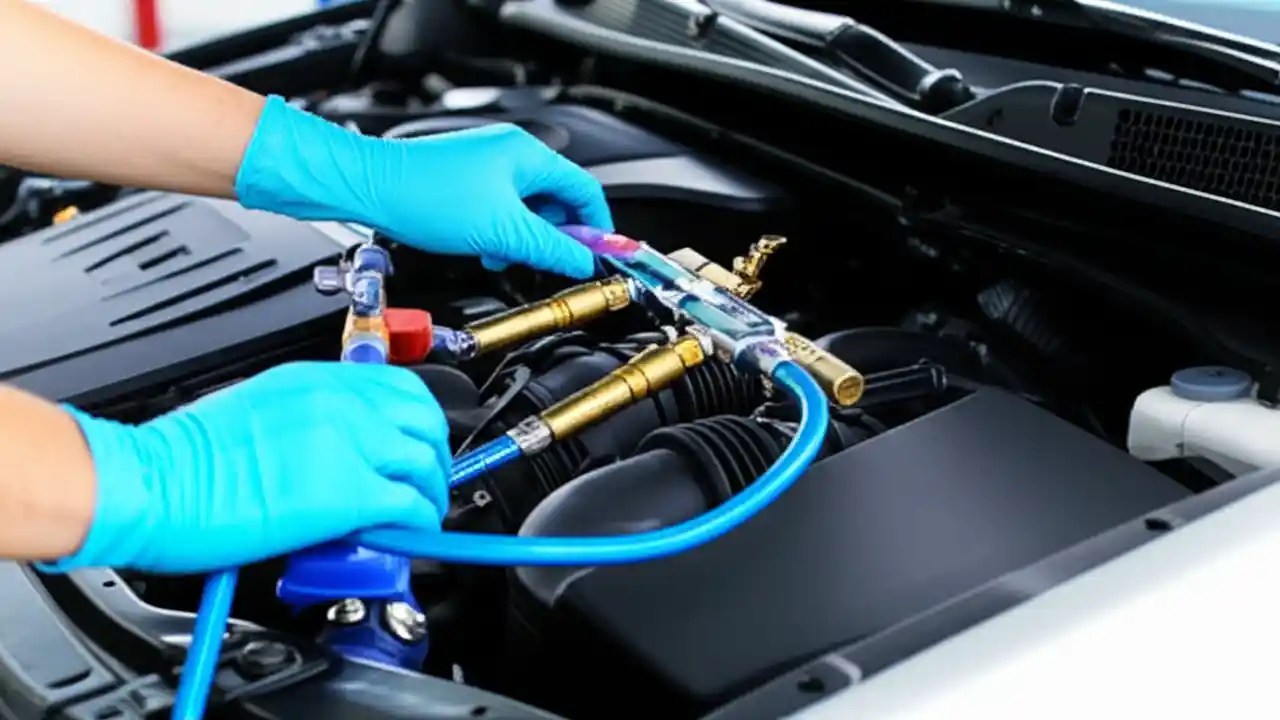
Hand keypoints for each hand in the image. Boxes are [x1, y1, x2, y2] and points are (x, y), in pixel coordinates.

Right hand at [41, 362, 449, 573]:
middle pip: (426, 421)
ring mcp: (348, 444)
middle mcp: (341, 403)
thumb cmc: (181, 457)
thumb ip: (310, 423)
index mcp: (316, 380)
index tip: (420, 444)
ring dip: (431, 494)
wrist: (152, 483)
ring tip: (420, 516)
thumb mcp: (258, 411)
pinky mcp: (348, 493)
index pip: (402, 388)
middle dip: (435, 455)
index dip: (421, 421)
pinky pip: (410, 506)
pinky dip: (419, 524)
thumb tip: (336, 451)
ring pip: (426, 464)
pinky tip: (407, 536)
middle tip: (427, 482)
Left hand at [234, 95, 610, 278]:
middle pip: (557, 200)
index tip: (600, 255)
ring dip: (525, 237)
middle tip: (550, 262)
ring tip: (507, 257)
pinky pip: (502, 207)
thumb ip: (549, 249)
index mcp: (529, 155)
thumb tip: (581, 261)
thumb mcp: (501, 232)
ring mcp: (489, 163)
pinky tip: (487, 249)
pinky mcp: (468, 178)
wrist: (370, 187)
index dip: (597, 228)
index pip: (585, 191)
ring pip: (527, 207)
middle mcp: (512, 152)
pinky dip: (502, 231)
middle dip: (555, 236)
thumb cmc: (426, 196)